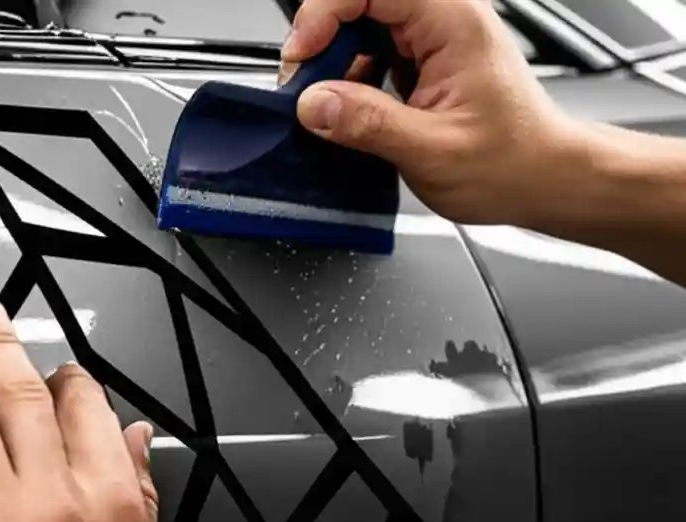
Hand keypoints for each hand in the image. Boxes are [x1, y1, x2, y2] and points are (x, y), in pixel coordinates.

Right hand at [282, 0, 577, 227]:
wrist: (544, 179)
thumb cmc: (514, 163)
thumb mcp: (433, 151)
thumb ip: (368, 124)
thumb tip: (313, 104)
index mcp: (454, 22)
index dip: (323, 15)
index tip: (303, 59)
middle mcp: (444, 20)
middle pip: (358, 5)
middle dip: (322, 44)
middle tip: (309, 92)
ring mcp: (432, 38)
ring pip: (358, 29)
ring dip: (335, 67)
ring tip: (333, 110)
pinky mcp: (422, 60)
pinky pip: (369, 54)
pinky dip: (350, 82)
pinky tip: (352, 113)